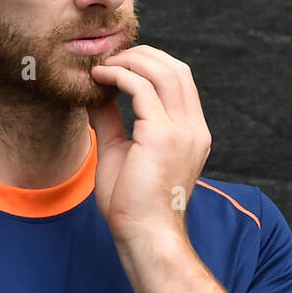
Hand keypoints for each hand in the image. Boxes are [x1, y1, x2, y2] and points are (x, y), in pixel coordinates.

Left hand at [87, 45, 210, 249]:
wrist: (145, 236)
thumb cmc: (132, 205)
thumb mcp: (120, 153)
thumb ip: (113, 122)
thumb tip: (97, 96)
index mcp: (192, 134)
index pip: (180, 83)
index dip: (151, 66)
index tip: (119, 66)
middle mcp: (194, 129)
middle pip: (176, 69)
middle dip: (142, 56)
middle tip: (109, 59)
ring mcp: (183, 130)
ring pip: (163, 71)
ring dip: (130, 62)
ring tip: (103, 67)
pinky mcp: (163, 135)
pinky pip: (141, 88)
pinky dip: (119, 77)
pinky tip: (100, 79)